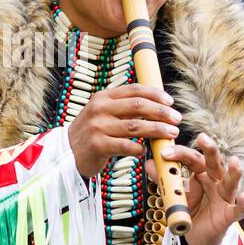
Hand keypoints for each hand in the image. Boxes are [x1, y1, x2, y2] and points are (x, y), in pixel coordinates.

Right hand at [66, 83, 181, 178]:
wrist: (66, 154)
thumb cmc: (92, 134)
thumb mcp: (102, 113)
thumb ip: (123, 107)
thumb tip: (156, 104)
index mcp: (103, 97)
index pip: (134, 90)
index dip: (155, 94)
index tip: (171, 101)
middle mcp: (100, 108)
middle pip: (138, 106)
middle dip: (161, 112)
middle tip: (176, 119)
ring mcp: (98, 126)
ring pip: (136, 126)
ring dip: (157, 130)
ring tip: (171, 134)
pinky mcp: (98, 145)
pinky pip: (126, 146)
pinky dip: (139, 149)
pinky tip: (145, 151)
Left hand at [147, 132, 243, 244]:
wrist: (195, 236)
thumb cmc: (190, 209)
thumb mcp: (176, 193)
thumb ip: (164, 179)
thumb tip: (149, 163)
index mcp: (202, 174)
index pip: (193, 158)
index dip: (180, 154)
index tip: (163, 153)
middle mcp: (216, 182)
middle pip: (214, 164)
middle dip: (210, 150)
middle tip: (202, 138)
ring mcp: (224, 198)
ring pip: (231, 183)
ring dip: (233, 173)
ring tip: (235, 161)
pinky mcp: (229, 215)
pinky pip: (238, 210)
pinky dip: (243, 204)